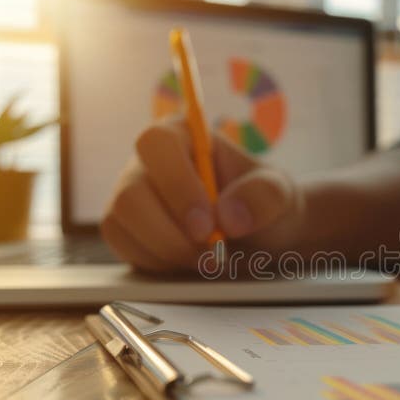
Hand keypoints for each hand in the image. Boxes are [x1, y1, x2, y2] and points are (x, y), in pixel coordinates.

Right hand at [101, 120, 303, 271]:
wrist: (258, 233)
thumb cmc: (261, 202)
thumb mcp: (278, 194)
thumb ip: (262, 197)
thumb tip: (229, 217)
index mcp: (182, 135)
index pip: (158, 144)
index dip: (177, 184)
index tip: (208, 224)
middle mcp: (148, 162)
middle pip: (130, 194)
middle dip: (170, 233)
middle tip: (211, 252)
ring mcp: (131, 196)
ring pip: (121, 223)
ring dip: (168, 251)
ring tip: (209, 258)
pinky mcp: (125, 229)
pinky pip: (124, 248)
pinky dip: (159, 264)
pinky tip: (189, 262)